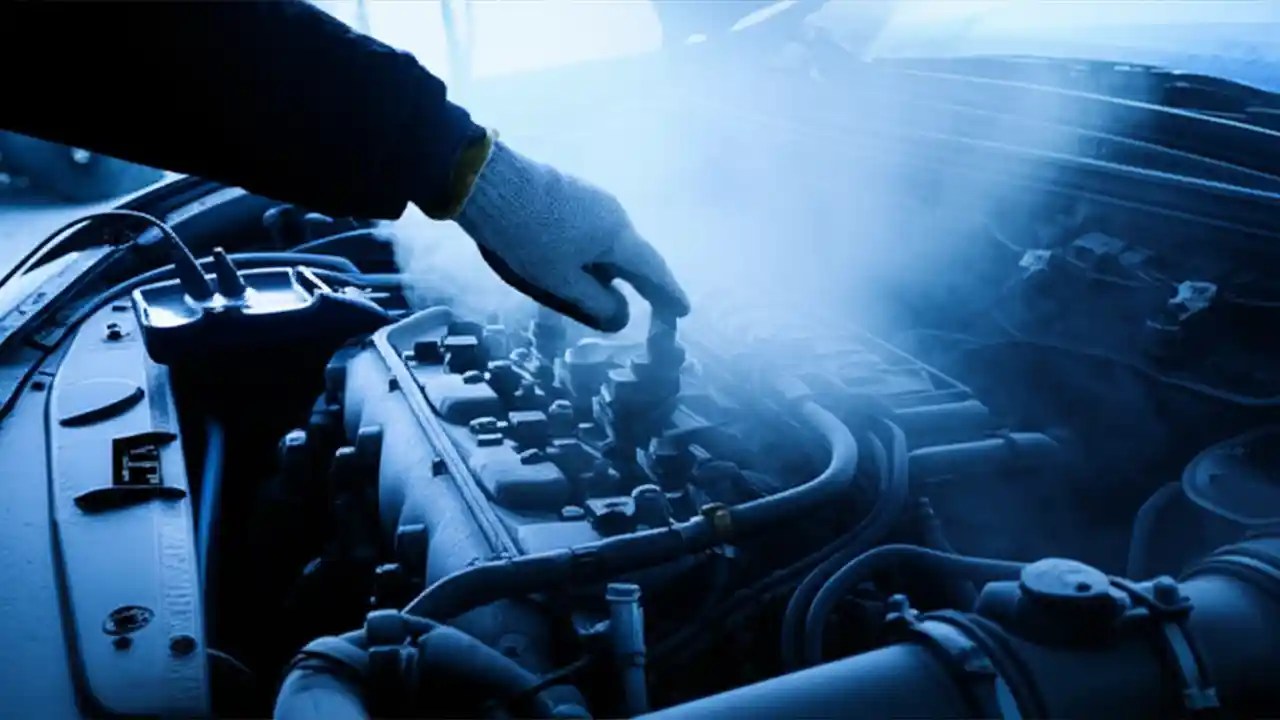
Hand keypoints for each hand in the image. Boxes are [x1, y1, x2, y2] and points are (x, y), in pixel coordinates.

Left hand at [451, 135, 689, 331]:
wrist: (490, 184)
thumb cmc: (527, 238)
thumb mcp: (561, 281)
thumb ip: (596, 303)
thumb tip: (622, 316)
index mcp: (617, 235)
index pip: (652, 270)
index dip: (668, 293)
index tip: (682, 311)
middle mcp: (613, 213)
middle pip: (634, 255)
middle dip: (644, 282)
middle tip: (658, 305)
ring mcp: (592, 199)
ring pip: (611, 242)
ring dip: (616, 268)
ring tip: (614, 291)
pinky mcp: (570, 193)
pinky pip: (594, 231)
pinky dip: (596, 253)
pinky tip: (581, 263)